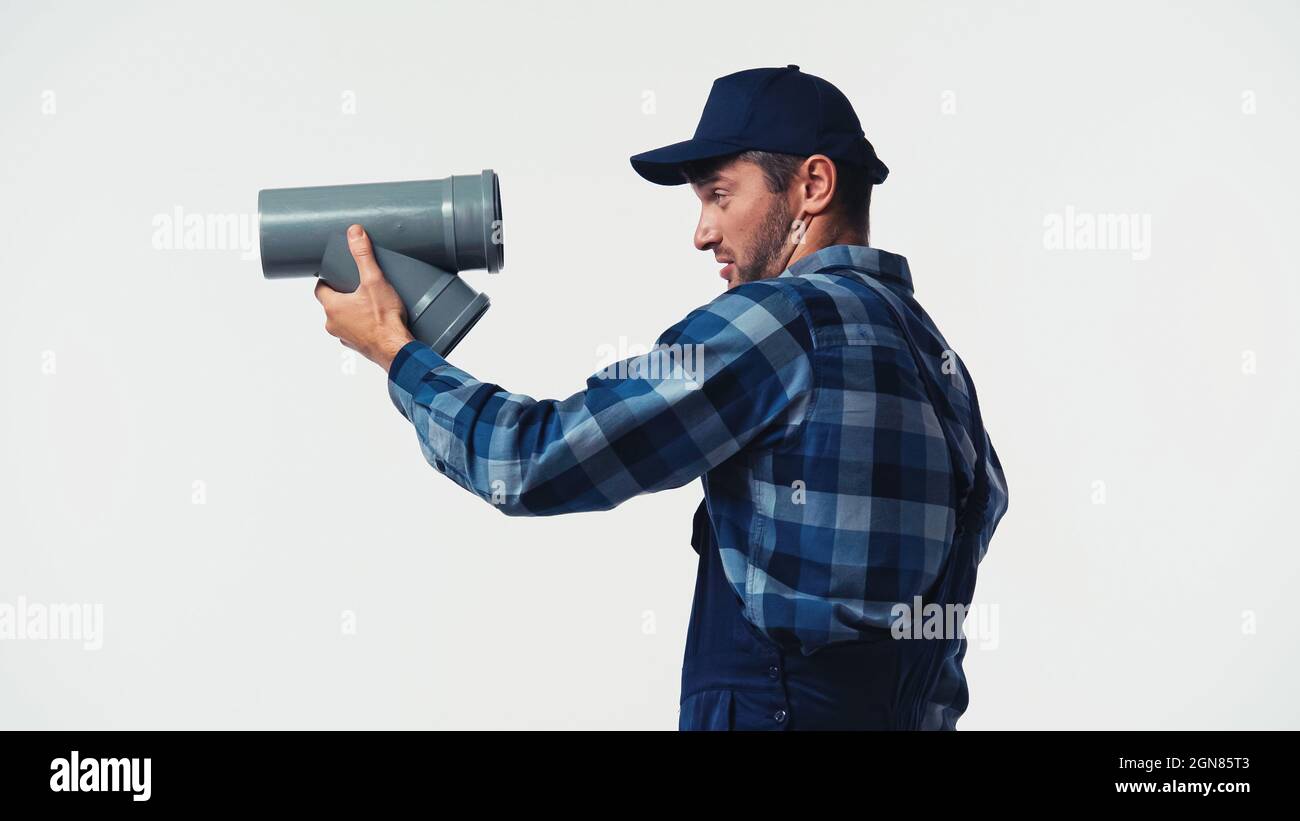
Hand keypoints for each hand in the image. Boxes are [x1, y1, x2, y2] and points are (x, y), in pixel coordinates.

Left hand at [314, 224, 414, 370]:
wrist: (397, 350)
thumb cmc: (384, 319)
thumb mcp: (374, 281)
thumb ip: (363, 256)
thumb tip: (354, 233)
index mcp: (332, 307)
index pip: (321, 289)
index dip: (328, 280)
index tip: (336, 274)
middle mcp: (333, 324)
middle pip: (332, 304)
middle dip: (343, 294)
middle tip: (358, 285)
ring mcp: (344, 337)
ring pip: (343, 319)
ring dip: (352, 311)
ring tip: (370, 302)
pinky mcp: (358, 346)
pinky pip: (356, 332)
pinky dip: (362, 326)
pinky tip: (376, 320)